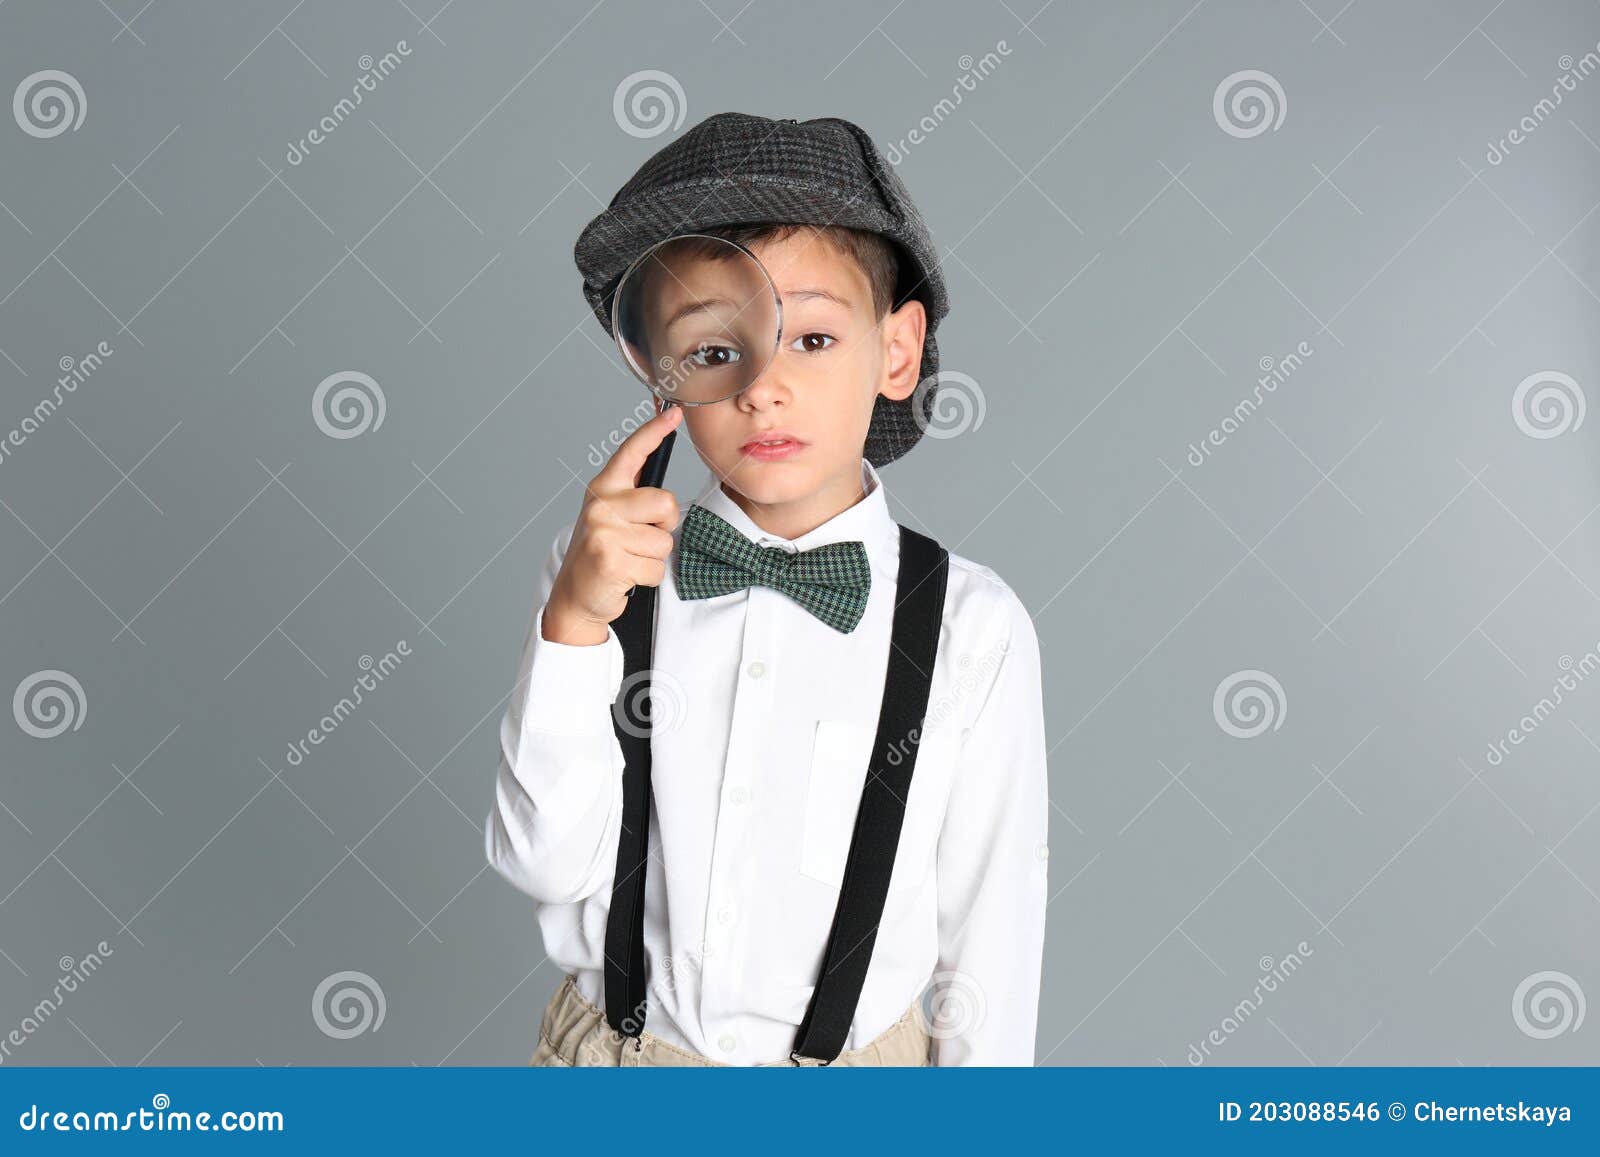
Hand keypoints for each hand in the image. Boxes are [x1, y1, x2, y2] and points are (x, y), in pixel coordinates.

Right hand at [542, 405, 682, 644]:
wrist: (576, 595)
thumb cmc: (602, 552)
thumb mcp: (611, 514)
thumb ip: (633, 492)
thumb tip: (660, 461)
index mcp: (604, 487)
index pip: (633, 452)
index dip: (655, 430)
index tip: (675, 412)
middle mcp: (601, 504)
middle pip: (665, 503)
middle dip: (664, 526)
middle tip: (641, 538)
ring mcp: (603, 531)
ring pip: (664, 541)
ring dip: (654, 557)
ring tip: (630, 559)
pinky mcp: (610, 559)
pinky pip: (655, 567)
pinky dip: (648, 577)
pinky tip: (626, 575)